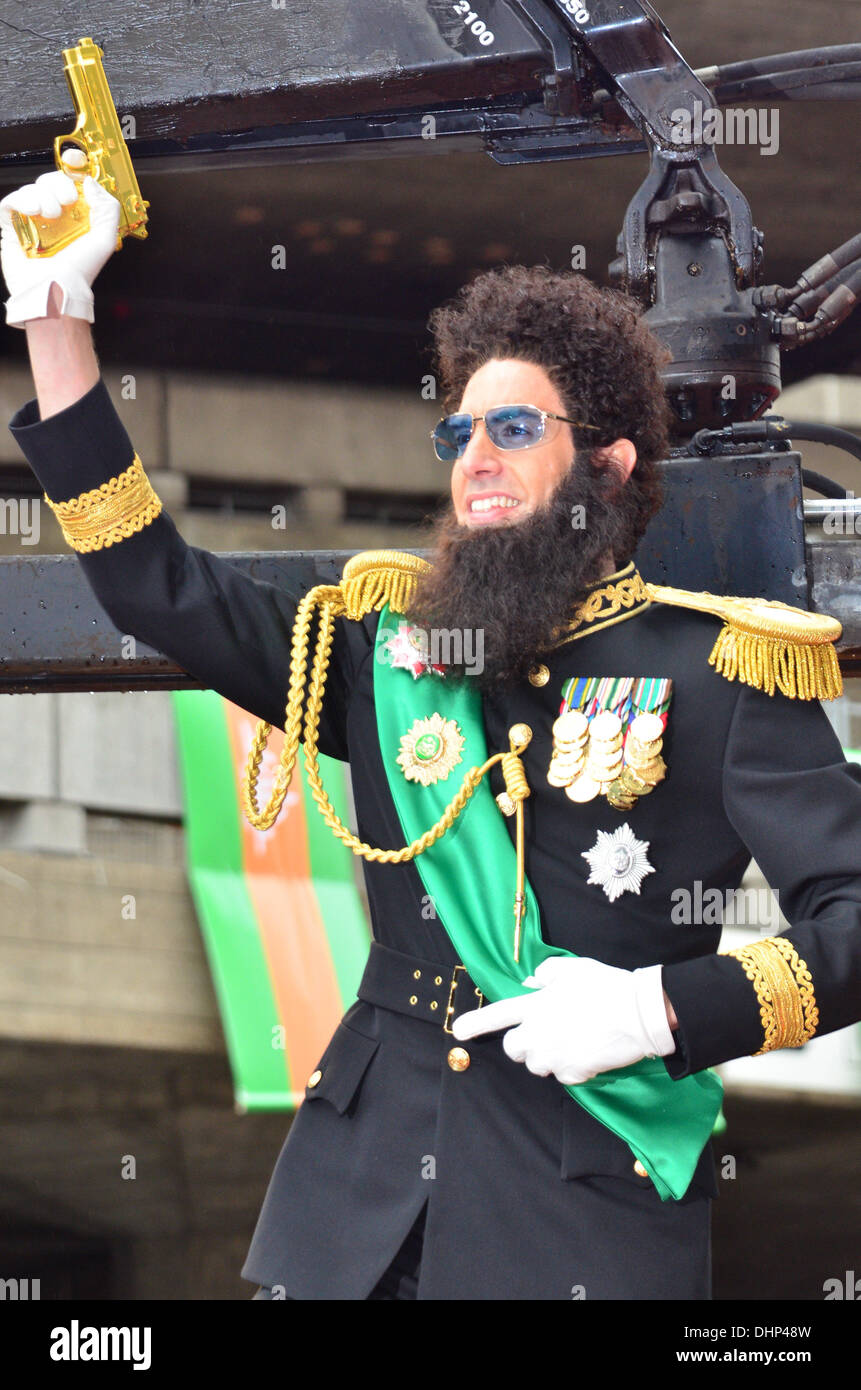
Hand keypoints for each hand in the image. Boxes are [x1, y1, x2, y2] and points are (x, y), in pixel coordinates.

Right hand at [1, 156, 120, 327]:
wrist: (55, 289)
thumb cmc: (79, 271)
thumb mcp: (105, 238)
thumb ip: (107, 207)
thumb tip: (90, 182)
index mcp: (74, 219)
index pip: (70, 185)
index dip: (71, 173)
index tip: (76, 168)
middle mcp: (53, 219)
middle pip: (50, 182)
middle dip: (59, 184)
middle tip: (67, 199)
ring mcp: (31, 222)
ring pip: (32, 189)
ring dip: (43, 196)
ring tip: (51, 215)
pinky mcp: (11, 227)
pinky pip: (12, 200)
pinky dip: (24, 199)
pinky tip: (34, 211)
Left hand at [451, 955, 675, 1084]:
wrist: (637, 1013)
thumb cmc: (605, 986)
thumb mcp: (573, 967)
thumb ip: (547, 972)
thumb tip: (533, 981)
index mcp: (535, 1005)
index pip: (497, 1015)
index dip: (475, 1023)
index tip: (458, 1031)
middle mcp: (538, 1033)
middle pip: (513, 1048)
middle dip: (523, 1043)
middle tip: (544, 1032)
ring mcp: (554, 1056)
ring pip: (537, 1065)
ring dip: (547, 1056)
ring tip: (570, 1041)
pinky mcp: (573, 1073)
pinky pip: (563, 1076)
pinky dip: (571, 1067)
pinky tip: (587, 1051)